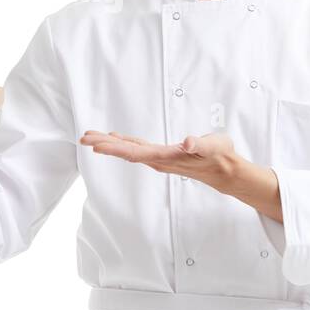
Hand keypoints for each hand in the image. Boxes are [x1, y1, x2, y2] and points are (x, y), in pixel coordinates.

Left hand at [79, 129, 239, 187]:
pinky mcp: (162, 156)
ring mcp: (159, 159)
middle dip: (105, 145)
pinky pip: (137, 148)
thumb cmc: (220, 156)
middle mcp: (159, 160)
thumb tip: (187, 142)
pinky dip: (123, 142)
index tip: (97, 146)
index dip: (115, 148)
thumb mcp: (215, 146)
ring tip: (91, 138)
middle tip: (83, 138)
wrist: (225, 171)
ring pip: (129, 151)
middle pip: (127, 152)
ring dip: (110, 144)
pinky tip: (115, 138)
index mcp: (168, 157)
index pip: (136, 152)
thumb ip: (200, 144)